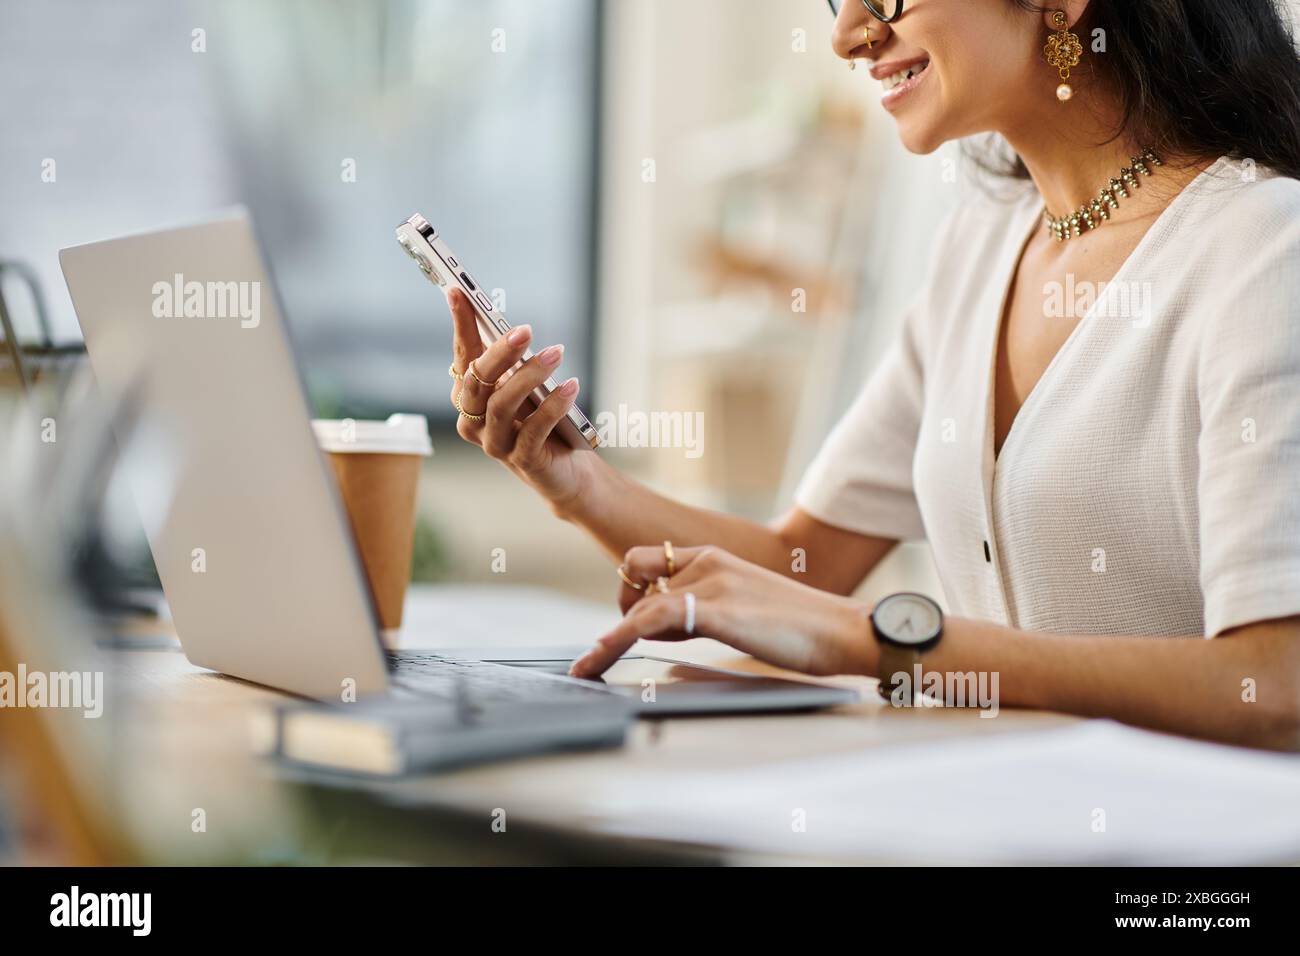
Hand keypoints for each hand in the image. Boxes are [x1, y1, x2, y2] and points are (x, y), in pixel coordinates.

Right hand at [446, 287, 598, 512]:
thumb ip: (514, 363)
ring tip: (556, 352)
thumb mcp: (526, 386)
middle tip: (525, 329)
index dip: (461, 323)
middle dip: (499, 353)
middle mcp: (473, 421)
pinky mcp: (522, 460)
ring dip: (530, 375)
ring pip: (501, 405)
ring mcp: (495, 444)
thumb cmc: (542, 421)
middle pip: (478, 382)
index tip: (459, 291)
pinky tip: (571, 386)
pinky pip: (534, 431)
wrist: (566, 469)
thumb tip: (513, 328)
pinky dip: (553, 406)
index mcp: (470, 397)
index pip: (463, 354)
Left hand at [569, 545, 877, 678]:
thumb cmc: (803, 628)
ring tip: (585, 669)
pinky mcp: (714, 609)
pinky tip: (598, 661)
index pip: (653, 561)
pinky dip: (615, 642)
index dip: (633, 591)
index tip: (626, 622)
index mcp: (715, 558)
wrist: (844, 630)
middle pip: (637, 575)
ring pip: (638, 603)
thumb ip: (707, 610)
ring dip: (606, 639)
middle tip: (609, 650)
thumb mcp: (744, 611)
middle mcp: (707, 562)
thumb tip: (674, 627)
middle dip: (620, 610)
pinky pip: (648, 621)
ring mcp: (710, 583)